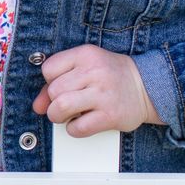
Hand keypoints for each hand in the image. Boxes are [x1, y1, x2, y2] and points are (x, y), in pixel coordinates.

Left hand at [32, 46, 159, 138]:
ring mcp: (103, 94)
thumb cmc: (112, 77)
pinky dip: (74, 129)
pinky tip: (81, 123)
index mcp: (86, 54)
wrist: (147, 87)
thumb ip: (58, 82)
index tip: (61, 87)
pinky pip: (78, 128)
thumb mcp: (86, 68)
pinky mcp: (110, 115)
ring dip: (58, 116)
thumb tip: (37, 106)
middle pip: (54, 91)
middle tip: (65, 105)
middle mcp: (95, 72)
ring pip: (61, 108)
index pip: (49, 69)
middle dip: (54, 102)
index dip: (50, 82)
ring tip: (67, 116)